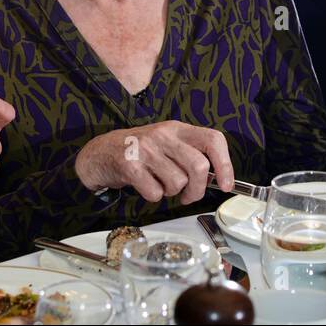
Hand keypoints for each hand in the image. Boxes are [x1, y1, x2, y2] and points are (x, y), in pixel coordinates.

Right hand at [74, 121, 233, 204]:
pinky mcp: (130, 165)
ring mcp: (145, 149)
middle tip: (188, 195)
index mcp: (177, 128)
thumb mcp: (166, 144)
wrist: (100, 152)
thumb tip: (218, 180)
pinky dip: (153, 197)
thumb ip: (190, 155)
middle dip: (197, 189)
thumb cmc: (140, 152)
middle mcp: (163, 134)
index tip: (226, 184)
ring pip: (178, 183)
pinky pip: (155, 193)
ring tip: (159, 184)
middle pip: (198, 167)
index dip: (225, 164)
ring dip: (171, 193)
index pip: (213, 139)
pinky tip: (144, 185)